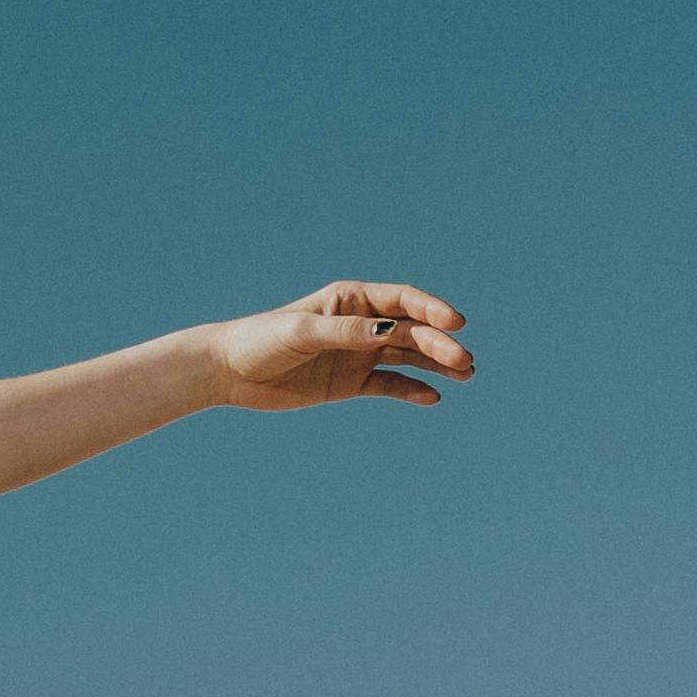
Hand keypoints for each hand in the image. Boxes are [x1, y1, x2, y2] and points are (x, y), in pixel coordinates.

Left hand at [205, 283, 473, 410]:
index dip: (432, 309)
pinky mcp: (350, 382)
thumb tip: (387, 331)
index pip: (402, 301)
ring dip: (436, 364)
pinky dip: (411, 390)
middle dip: (440, 343)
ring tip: (466, 374)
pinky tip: (433, 397)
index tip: (457, 323)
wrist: (229, 372)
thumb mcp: (302, 333)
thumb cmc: (261, 341)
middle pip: (411, 331)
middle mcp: (361, 323)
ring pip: (407, 356)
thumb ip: (344, 332)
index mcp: (351, 299)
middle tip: (466, 362)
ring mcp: (358, 353)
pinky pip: (389, 385)